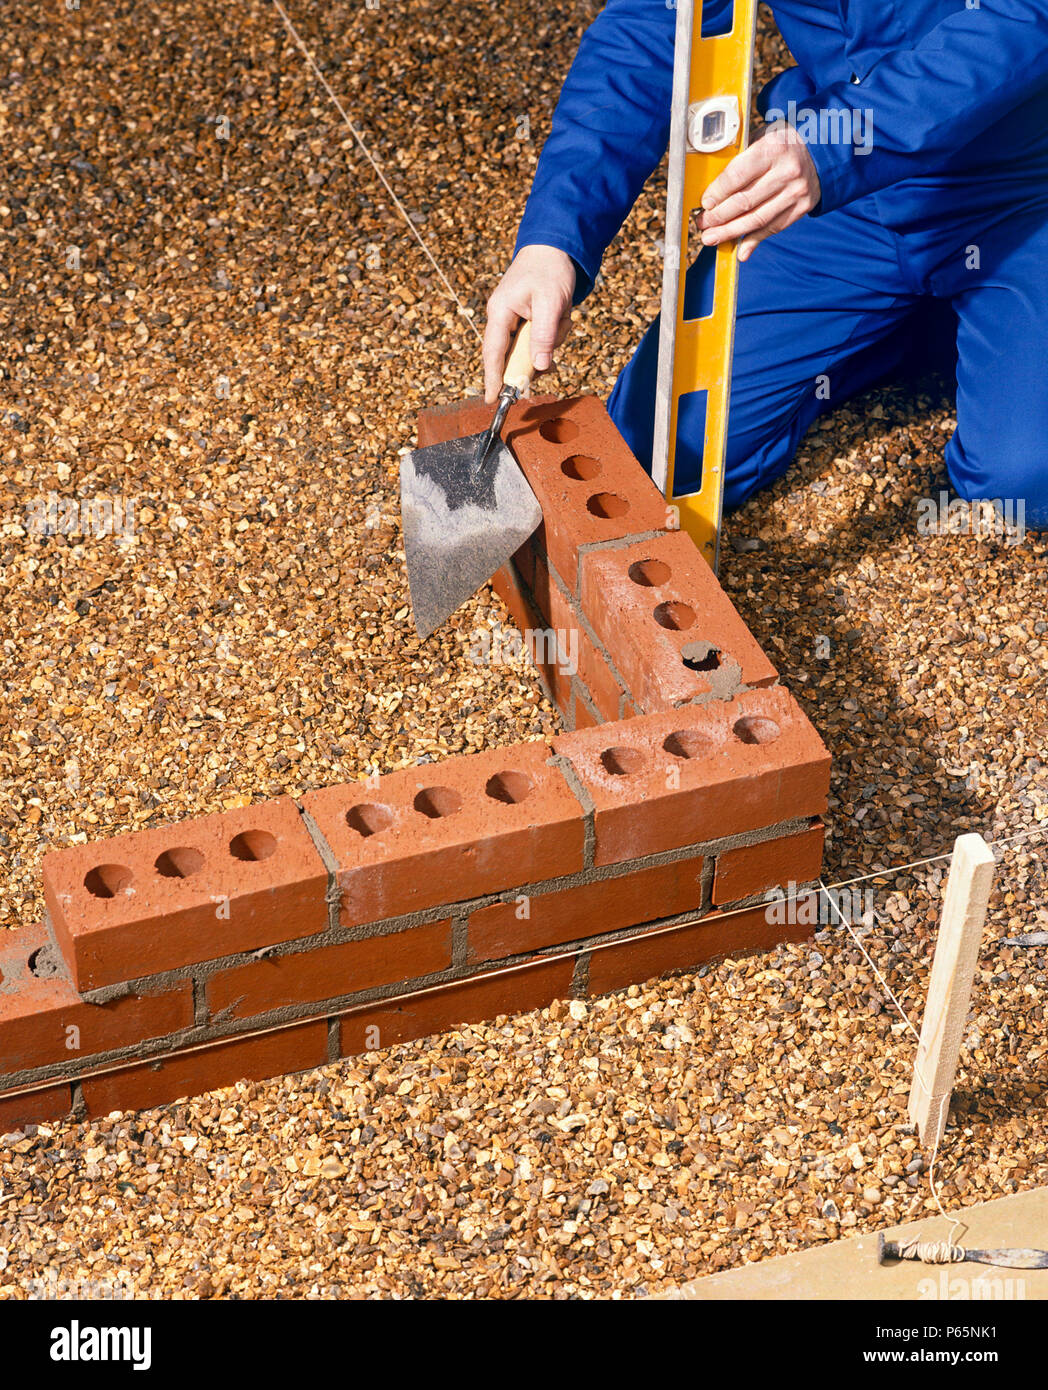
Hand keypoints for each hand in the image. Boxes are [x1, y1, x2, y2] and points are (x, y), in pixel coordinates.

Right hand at [483, 245, 575, 402]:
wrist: (555, 247)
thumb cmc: (551, 269)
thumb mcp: (551, 302)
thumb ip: (543, 336)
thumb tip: (539, 367)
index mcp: (500, 311)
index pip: (493, 353)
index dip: (492, 378)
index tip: (493, 400)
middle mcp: (502, 317)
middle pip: (513, 356)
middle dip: (536, 355)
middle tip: (552, 351)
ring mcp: (513, 319)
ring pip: (531, 348)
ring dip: (551, 338)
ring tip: (561, 315)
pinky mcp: (525, 320)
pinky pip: (539, 340)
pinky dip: (554, 332)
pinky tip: (560, 316)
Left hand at [698, 122, 819, 261]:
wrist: (821, 151)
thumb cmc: (782, 144)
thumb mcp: (762, 138)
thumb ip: (741, 159)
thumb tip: (713, 189)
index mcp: (773, 149)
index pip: (737, 176)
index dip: (717, 193)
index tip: (704, 204)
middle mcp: (787, 171)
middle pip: (745, 202)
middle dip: (719, 217)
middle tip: (703, 224)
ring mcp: (796, 192)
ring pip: (756, 219)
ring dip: (730, 232)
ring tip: (712, 238)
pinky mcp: (802, 208)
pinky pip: (773, 228)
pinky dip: (753, 240)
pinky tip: (739, 250)